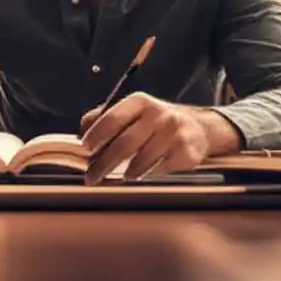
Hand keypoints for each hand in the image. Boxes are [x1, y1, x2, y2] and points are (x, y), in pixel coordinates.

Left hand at [79, 92, 239, 184]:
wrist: (200, 128)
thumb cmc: (157, 122)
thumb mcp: (134, 111)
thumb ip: (106, 118)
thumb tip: (80, 134)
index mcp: (139, 102)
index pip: (112, 118)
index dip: (96, 135)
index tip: (85, 149)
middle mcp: (158, 114)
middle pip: (124, 144)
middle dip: (104, 164)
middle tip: (91, 178)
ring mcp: (174, 133)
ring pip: (141, 161)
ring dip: (126, 173)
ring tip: (121, 177)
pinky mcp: (187, 152)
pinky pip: (160, 169)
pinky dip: (148, 175)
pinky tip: (144, 175)